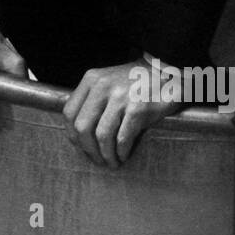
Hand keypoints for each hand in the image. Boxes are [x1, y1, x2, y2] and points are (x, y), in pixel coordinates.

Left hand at [62, 57, 185, 168]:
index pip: (69, 113)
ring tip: (112, 162)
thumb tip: (78, 134)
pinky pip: (123, 138)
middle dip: (88, 149)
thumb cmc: (133, 83)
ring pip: (102, 135)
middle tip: (97, 160)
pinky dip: (121, 152)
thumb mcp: (106, 82)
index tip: (82, 147)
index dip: (72, 135)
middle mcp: (102, 86)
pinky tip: (124, 156)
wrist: (166, 71)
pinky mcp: (138, 108)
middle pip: (82, 127)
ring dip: (106, 155)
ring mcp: (120, 97)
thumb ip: (91, 100)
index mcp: (91, 80)